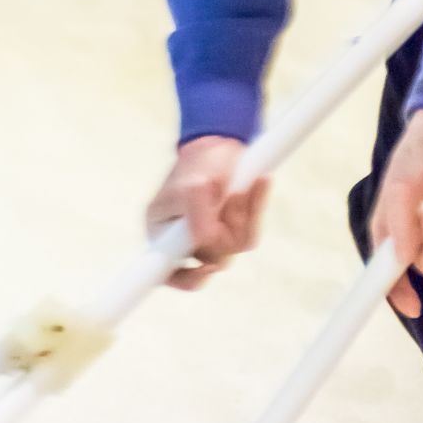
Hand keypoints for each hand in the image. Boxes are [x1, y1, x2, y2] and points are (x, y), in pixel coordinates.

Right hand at [146, 136, 269, 291]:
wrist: (219, 142)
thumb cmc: (198, 164)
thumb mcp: (193, 187)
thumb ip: (196, 218)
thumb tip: (206, 241)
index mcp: (162, 234)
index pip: (166, 273)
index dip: (185, 279)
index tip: (205, 270)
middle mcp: (185, 241)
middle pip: (212, 260)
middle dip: (226, 229)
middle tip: (226, 196)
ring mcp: (211, 236)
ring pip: (236, 246)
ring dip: (242, 213)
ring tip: (238, 185)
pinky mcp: (233, 228)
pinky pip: (251, 233)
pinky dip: (256, 207)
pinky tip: (260, 184)